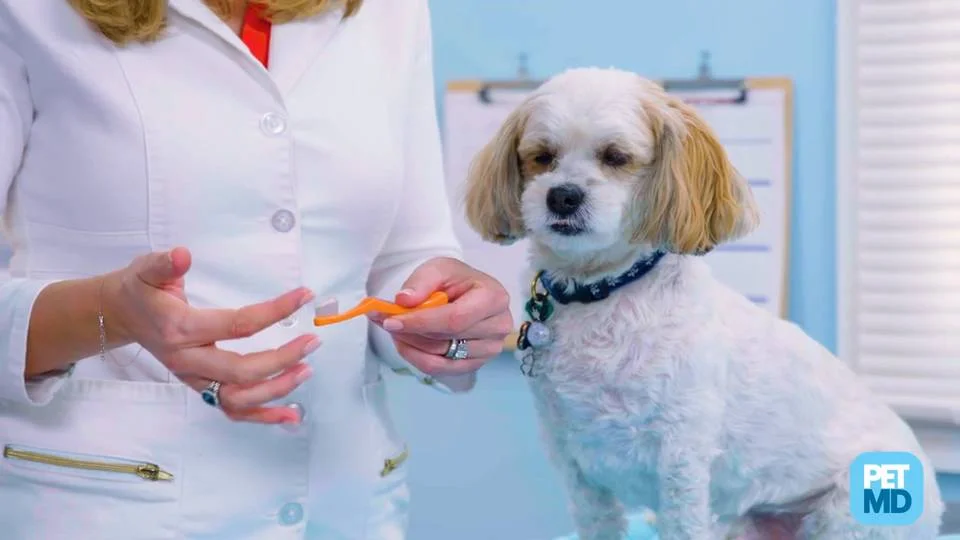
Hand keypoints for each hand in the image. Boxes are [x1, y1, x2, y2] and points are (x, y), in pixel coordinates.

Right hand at [103, 246, 317, 424]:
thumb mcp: (148, 269)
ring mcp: (194, 378)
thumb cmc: (141, 290)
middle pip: (241, 370)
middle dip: (282, 359)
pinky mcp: (201, 386)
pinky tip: (290, 415)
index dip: (274, 312)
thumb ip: (166, 263)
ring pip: (238, 398)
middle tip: (312, 341)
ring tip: (306, 371)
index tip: (304, 296)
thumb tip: (183, 254)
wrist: (121, 315)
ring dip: (276, 390)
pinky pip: (232, 409)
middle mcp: (188, 360)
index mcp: (181, 330)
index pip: (238, 325)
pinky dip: (262, 416)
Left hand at [370, 257, 512, 379]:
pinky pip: (440, 370)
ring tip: (395, 329)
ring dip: (410, 345)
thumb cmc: (456, 280)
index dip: (421, 322)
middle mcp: (497, 328)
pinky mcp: (476, 364)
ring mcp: (489, 349)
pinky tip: (406, 342)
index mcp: (493, 298)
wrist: (467, 293)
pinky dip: (417, 357)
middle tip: (383, 321)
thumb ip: (421, 281)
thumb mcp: (439, 268)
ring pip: (440, 358)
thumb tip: (403, 300)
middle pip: (445, 340)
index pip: (454, 319)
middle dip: (409, 332)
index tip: (391, 320)